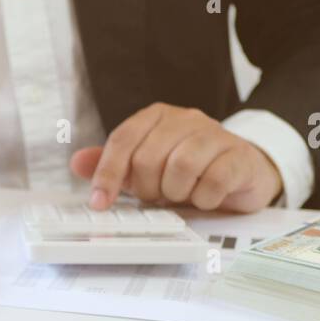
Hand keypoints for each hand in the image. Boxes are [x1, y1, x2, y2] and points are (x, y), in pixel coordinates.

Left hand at [69, 103, 282, 212]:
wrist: (243, 169)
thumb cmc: (190, 168)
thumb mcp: (147, 166)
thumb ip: (114, 164)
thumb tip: (77, 163)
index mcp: (157, 117)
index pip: (122, 140)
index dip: (107, 174)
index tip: (100, 203)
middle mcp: (185, 119)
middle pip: (148, 158)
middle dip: (148, 188)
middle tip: (159, 195)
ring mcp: (215, 134)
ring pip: (181, 167)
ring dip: (176, 192)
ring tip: (183, 194)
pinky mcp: (238, 155)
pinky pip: (213, 181)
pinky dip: (204, 198)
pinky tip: (206, 197)